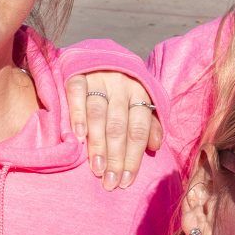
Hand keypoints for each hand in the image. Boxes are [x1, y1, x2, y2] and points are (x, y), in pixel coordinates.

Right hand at [64, 71, 163, 189]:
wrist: (97, 53)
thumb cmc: (121, 88)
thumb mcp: (140, 101)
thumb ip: (149, 123)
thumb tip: (156, 146)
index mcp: (140, 93)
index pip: (139, 129)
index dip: (134, 156)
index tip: (126, 180)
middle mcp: (122, 85)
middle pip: (119, 126)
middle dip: (115, 157)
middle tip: (110, 181)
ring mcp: (99, 79)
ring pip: (99, 114)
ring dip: (97, 143)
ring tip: (96, 168)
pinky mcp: (78, 74)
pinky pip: (78, 95)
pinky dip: (78, 116)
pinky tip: (78, 136)